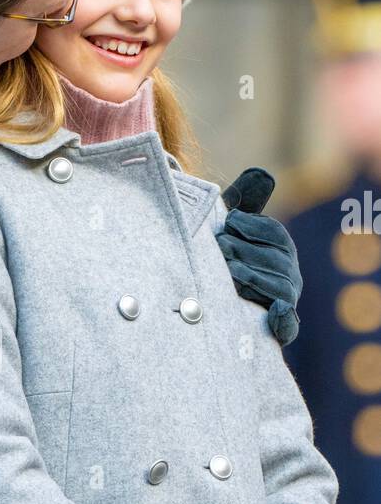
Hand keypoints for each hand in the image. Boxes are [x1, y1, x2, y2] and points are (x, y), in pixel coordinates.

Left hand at [216, 168, 301, 345]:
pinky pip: (288, 324)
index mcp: (281, 248)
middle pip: (275, 258)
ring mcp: (287, 300)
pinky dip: (283, 318)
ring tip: (230, 273)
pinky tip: (274, 311)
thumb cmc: (222, 261)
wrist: (213, 313)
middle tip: (219, 248)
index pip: (274, 232)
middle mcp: (290, 273)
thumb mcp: (229, 233)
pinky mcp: (281, 328)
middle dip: (246, 251)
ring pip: (277, 286)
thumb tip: (261, 175)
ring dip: (254, 277)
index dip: (252, 226)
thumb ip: (242, 204)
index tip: (229, 222)